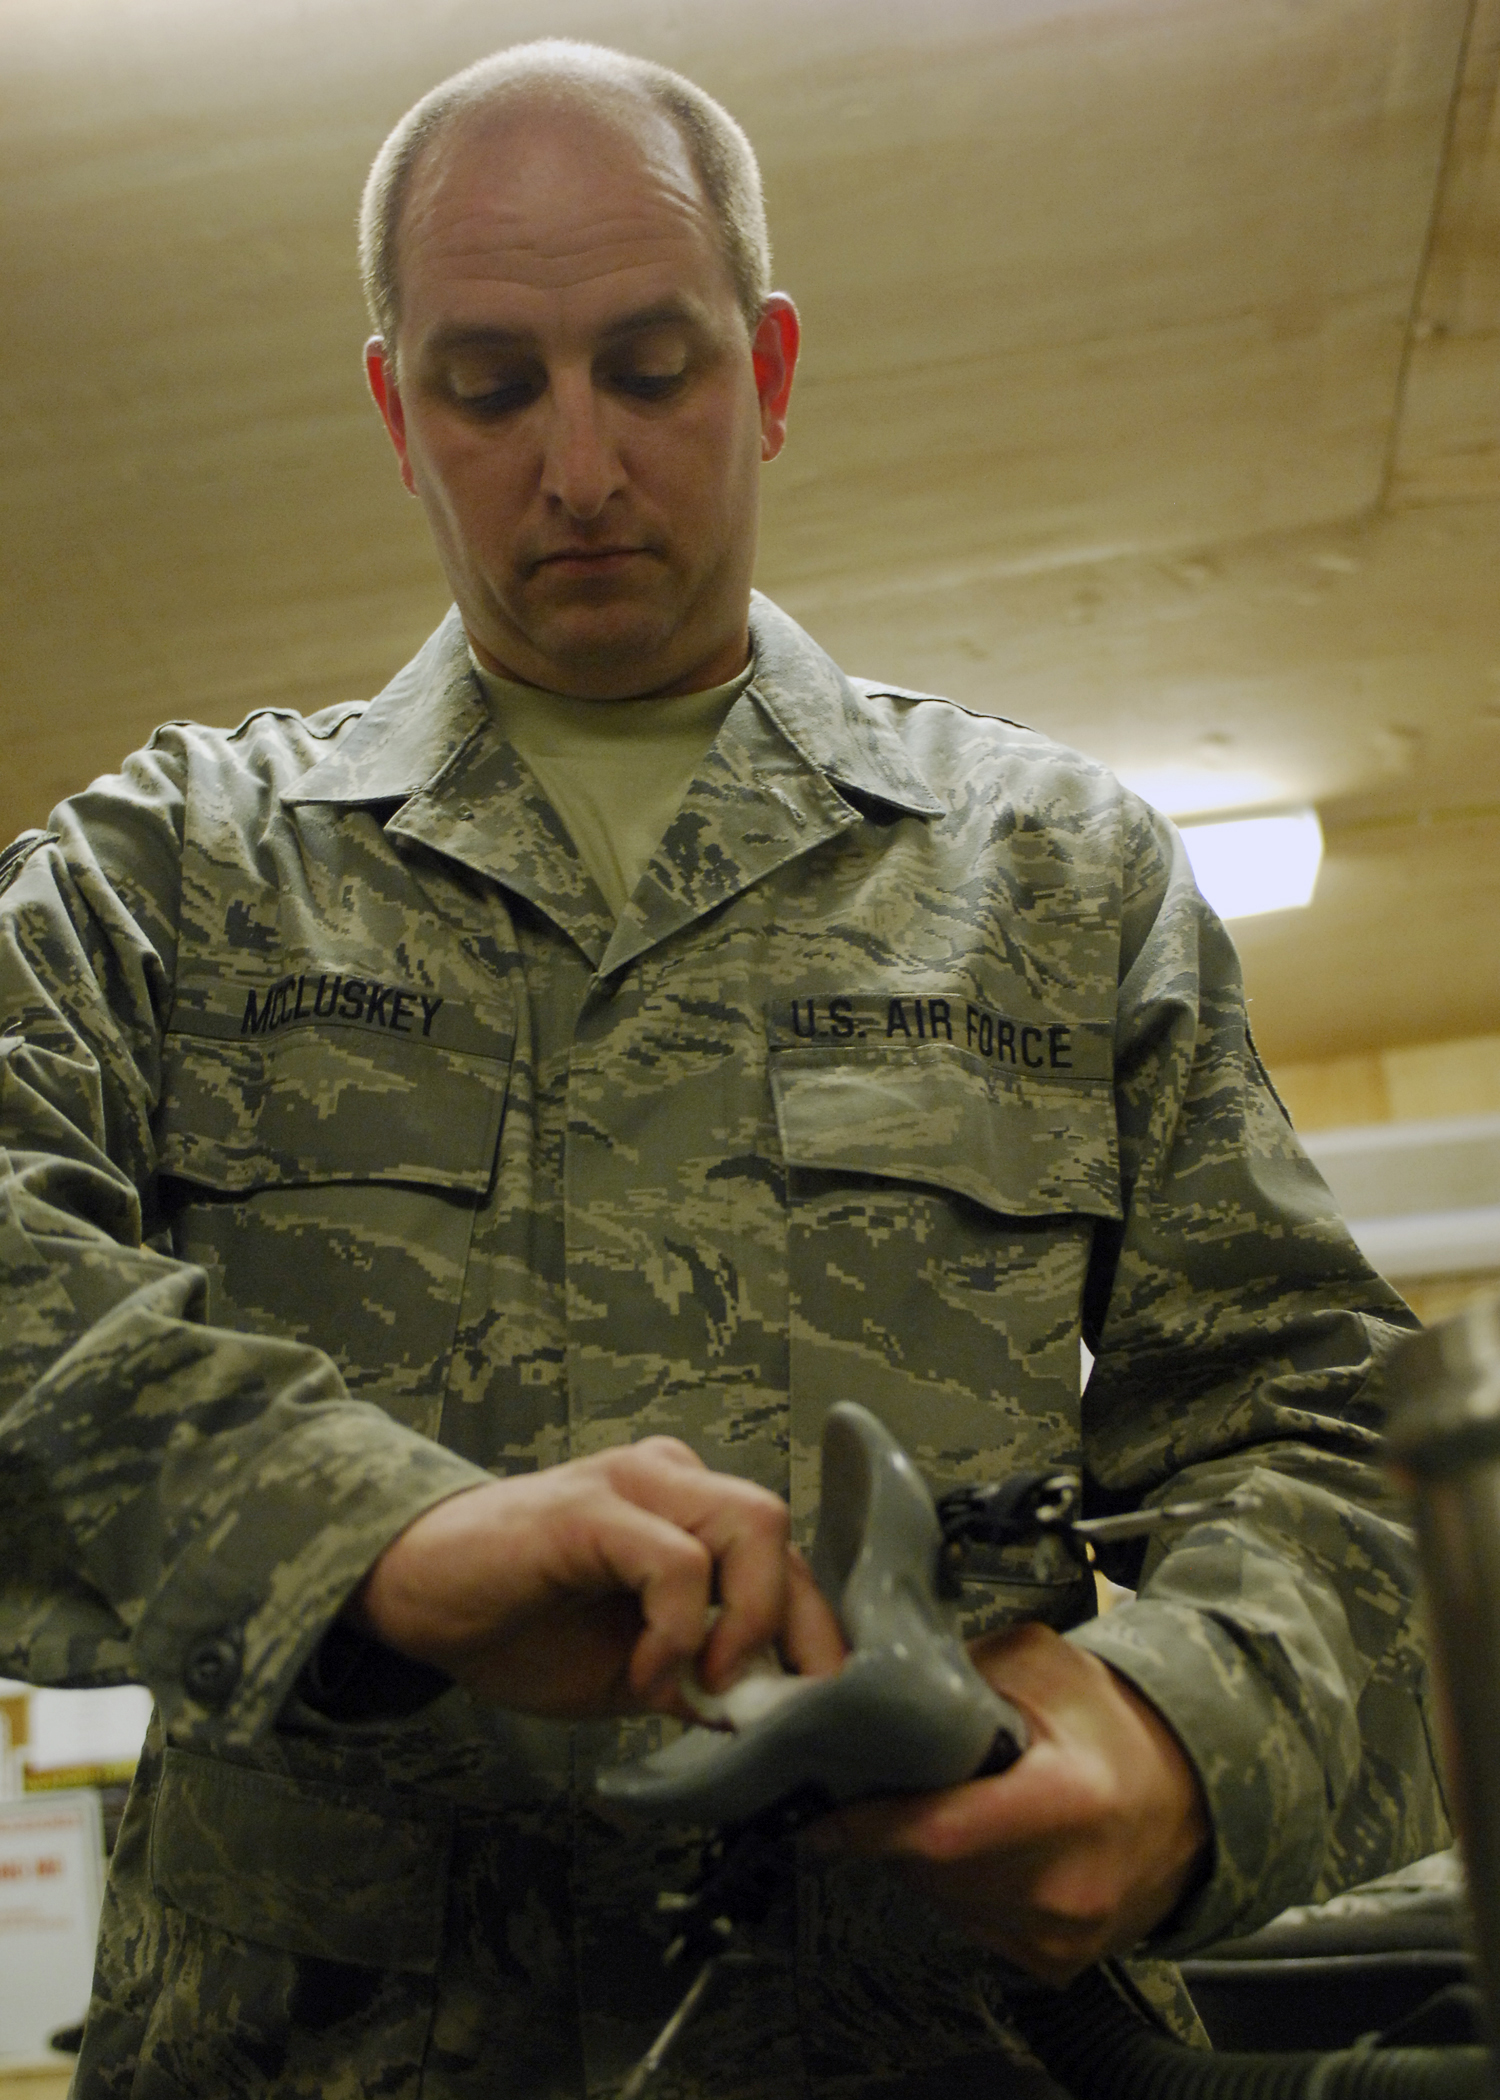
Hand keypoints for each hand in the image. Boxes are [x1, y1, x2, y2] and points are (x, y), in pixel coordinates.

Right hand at [351, 1438, 845, 1719]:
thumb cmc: (519, 1626)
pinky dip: (679, 1628)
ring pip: (753, 1522)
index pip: (783, 1563)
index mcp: (690, 1512)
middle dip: (799, 1629)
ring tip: (709, 1682)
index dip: (813, 1637)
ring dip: (748, 1617)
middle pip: (783, 1536)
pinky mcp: (591, 1507)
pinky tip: (645, 1675)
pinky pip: (675, 1559)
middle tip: (777, 1706)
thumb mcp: (629, 1671)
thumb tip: (771, 1724)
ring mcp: (636, 1484)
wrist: (414, 1596)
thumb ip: (697, 1680)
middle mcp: (675, 1481)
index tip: (819, 1713)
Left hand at [824, 1621, 1207, 1983]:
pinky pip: (969, 1923)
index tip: (817, 1810)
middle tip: (865, 1787)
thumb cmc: (1110, 1719)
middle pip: (930, 1871)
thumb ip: (958, 1674)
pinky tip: (967, 1842)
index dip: (870, 1825)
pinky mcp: (1054, 1962)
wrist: (1190, 1793)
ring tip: (923, 1804)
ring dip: (914, 1859)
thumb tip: (871, 1686)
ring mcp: (1062, 1936)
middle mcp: (1066, 1885)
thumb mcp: (1040, 1664)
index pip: (941, 1833)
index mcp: (1067, 1803)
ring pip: (941, 1902)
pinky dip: (950, 1885)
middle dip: (885, 1830)